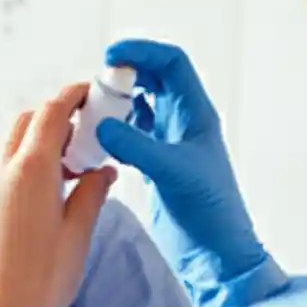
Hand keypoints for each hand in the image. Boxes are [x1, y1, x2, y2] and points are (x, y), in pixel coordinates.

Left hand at [0, 83, 117, 306]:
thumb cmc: (39, 283)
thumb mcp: (78, 235)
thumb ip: (92, 194)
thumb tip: (103, 171)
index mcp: (30, 170)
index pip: (51, 112)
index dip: (73, 96)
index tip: (93, 93)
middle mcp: (4, 172)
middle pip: (28, 121)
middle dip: (57, 115)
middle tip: (88, 128)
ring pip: (15, 144)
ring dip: (42, 139)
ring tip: (76, 160)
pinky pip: (7, 168)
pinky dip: (30, 162)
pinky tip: (54, 186)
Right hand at [94, 39, 268, 294]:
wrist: (214, 253)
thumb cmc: (208, 212)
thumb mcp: (171, 173)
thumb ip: (137, 146)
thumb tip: (103, 124)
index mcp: (196, 114)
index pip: (172, 64)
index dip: (142, 52)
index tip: (110, 56)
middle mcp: (183, 123)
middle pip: (152, 79)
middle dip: (124, 75)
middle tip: (96, 85)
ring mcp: (169, 143)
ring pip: (139, 106)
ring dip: (116, 102)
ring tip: (91, 110)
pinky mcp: (155, 164)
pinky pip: (130, 133)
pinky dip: (112, 129)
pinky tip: (95, 138)